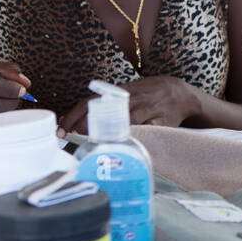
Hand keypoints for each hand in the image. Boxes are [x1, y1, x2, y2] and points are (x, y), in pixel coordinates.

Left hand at [59, 75, 201, 135]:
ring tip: (89, 145)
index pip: (90, 102)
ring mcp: (147, 111)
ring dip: (105, 135)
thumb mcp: (127, 92)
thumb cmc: (149, 95)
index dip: (73, 116)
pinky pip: (146, 133)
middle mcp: (131, 100)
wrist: (180, 94)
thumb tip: (79, 121)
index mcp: (120, 92)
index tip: (61, 130)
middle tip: (69, 140)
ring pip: (122, 123)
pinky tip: (122, 148)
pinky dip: (134, 140)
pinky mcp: (161, 123)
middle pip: (102, 113)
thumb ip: (108, 103)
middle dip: (83, 127)